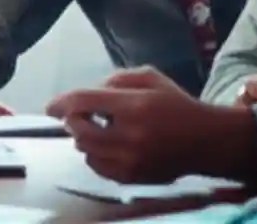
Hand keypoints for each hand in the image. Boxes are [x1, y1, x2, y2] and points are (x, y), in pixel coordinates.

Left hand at [47, 67, 256, 182]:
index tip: (50, 106)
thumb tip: (90, 93)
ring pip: (86, 151)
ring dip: (83, 138)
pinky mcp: (132, 178)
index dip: (62, 103)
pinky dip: (94, 155)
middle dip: (72, 122)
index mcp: (134, 106)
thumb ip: (116, 79)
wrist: (206, 140)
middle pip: (80, 131)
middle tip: (77, 117)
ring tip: (98, 129)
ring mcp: (130, 161)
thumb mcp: (149, 78)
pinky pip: (97, 167)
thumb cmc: (175, 104)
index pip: (84, 103)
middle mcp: (130, 136)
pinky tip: (108, 145)